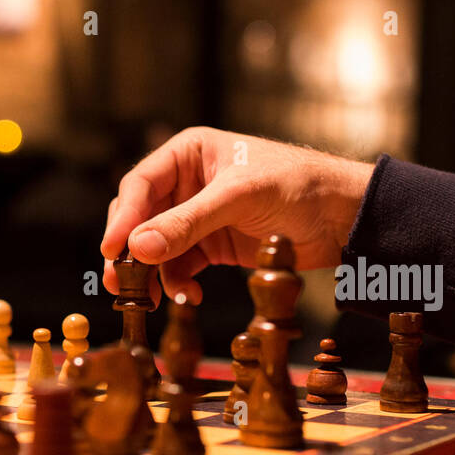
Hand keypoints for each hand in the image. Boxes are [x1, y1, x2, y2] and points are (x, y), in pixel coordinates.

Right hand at [100, 127, 374, 303]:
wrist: (341, 216)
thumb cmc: (297, 185)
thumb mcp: (238, 199)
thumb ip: (186, 223)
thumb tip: (137, 248)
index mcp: (188, 154)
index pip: (140, 185)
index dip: (123, 218)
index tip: (112, 250)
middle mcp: (186, 184)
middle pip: (138, 219)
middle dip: (130, 252)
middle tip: (122, 281)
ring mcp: (196, 217)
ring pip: (154, 249)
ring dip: (152, 275)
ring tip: (154, 299)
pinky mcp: (209, 246)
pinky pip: (178, 267)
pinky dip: (177, 284)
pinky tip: (188, 296)